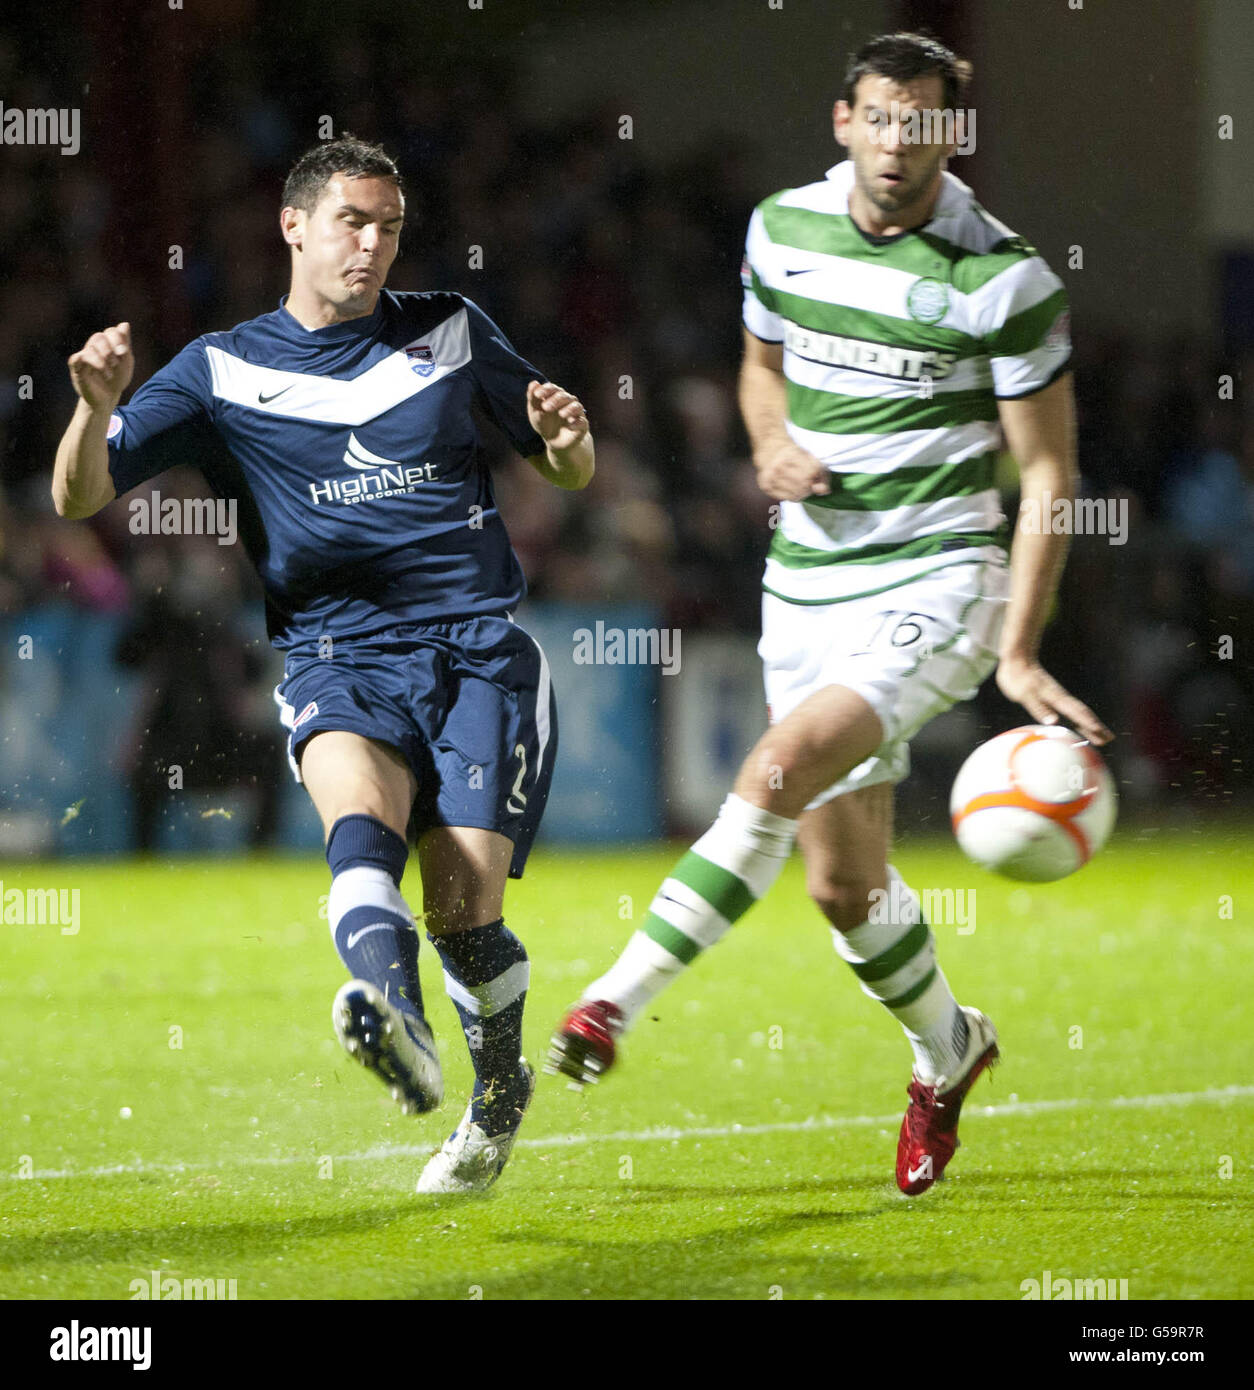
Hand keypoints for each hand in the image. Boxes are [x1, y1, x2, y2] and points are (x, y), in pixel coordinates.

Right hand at [68, 322, 132, 412]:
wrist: (108, 397)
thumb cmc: (117, 379)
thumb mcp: (125, 362)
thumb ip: (125, 344)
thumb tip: (125, 324)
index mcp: (107, 344)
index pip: (110, 332)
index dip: (117, 339)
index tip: (124, 352)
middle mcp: (93, 347)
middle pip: (98, 337)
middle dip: (109, 350)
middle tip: (115, 364)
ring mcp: (84, 356)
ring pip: (89, 348)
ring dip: (102, 361)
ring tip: (109, 375)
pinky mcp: (76, 368)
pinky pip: (77, 359)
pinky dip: (87, 361)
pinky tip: (97, 369)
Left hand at [527, 380, 588, 452]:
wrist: (555, 442)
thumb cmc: (544, 423)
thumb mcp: (535, 412)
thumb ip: (532, 398)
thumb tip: (534, 383)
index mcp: (556, 395)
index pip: (553, 388)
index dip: (546, 390)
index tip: (537, 394)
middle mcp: (568, 401)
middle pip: (564, 396)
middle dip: (555, 400)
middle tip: (545, 407)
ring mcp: (576, 413)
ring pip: (576, 406)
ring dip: (569, 409)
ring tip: (561, 414)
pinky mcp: (582, 425)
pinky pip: (582, 422)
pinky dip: (577, 423)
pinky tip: (570, 426)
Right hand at [753, 441, 829, 501]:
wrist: (769, 449)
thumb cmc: (794, 455)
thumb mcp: (811, 458)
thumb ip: (823, 474)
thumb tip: (824, 491)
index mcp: (791, 454)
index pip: (812, 471)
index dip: (817, 476)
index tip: (814, 473)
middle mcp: (779, 465)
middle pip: (804, 485)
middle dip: (810, 487)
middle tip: (808, 482)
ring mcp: (770, 476)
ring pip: (796, 495)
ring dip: (802, 493)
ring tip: (800, 485)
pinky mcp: (765, 486)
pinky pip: (787, 499)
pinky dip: (793, 496)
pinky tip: (791, 488)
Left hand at [996, 654, 1113, 744]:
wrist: (1018, 660)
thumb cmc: (1019, 677)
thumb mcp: (1026, 694)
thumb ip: (1039, 708)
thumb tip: (1053, 722)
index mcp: (1056, 698)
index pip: (1076, 712)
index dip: (1088, 723)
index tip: (1100, 733)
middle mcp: (1061, 698)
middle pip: (1083, 714)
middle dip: (1097, 727)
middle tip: (1109, 739)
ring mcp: (1059, 698)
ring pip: (1079, 713)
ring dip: (1091, 725)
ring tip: (1103, 737)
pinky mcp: (1053, 698)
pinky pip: (1071, 712)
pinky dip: (1080, 720)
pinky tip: (1081, 727)